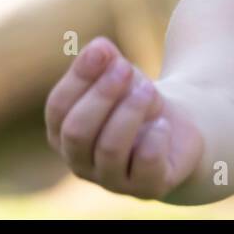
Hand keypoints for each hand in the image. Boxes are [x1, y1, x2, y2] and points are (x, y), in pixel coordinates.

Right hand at [45, 36, 203, 200]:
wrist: (176, 129)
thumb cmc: (136, 100)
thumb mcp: (121, 75)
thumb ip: (107, 61)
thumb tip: (98, 47)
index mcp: (62, 132)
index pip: (57, 108)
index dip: (78, 78)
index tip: (102, 50)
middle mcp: (79, 161)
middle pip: (77, 131)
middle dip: (102, 95)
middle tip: (126, 68)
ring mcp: (111, 179)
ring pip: (109, 148)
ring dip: (130, 111)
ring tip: (149, 89)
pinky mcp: (145, 186)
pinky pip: (145, 164)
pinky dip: (154, 137)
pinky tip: (163, 123)